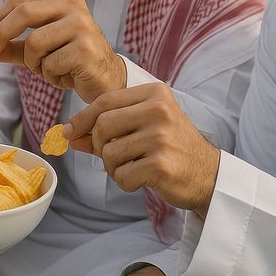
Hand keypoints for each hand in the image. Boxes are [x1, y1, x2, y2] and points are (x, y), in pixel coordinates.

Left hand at [0, 0, 124, 102]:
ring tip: (51, 69)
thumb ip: (11, 46)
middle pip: (23, 12)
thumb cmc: (70, 61)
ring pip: (34, 44)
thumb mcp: (38, 50)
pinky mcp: (85, 49)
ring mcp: (81, 25)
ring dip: (34, 64)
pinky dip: (50, 76)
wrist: (106, 79)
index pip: (19, 0)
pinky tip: (67, 76)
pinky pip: (49, 65)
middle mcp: (73, 5)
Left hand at [66, 83, 218, 218]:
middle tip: (114, 157)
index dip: (82, 119)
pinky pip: (122, 175)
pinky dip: (125, 182)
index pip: (105, 101)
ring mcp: (161, 137)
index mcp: (154, 93)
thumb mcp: (140, 128)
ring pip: (108, 152)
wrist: (208, 175)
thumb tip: (67, 134)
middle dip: (99, 146)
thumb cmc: (170, 148)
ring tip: (132, 167)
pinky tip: (142, 179)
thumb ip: (104, 129)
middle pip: (103, 126)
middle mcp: (159, 110)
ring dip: (113, 167)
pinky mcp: (161, 165)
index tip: (69, 132)